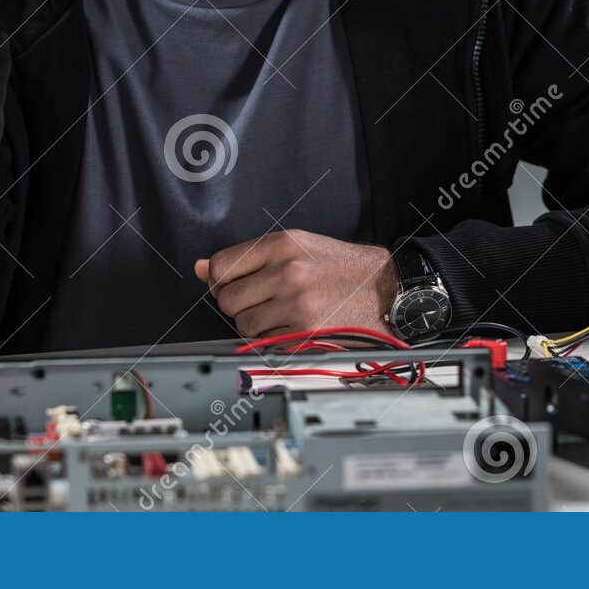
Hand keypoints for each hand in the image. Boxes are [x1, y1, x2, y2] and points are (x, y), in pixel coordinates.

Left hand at [195, 230, 398, 338]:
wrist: (387, 289)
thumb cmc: (344, 267)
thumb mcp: (299, 246)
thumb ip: (249, 257)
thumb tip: (201, 268)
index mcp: (284, 245)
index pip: (221, 266)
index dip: (220, 280)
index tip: (232, 284)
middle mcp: (288, 272)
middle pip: (228, 299)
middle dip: (240, 304)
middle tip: (264, 301)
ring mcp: (297, 304)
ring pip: (244, 325)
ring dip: (257, 325)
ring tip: (283, 313)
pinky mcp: (306, 333)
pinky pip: (266, 344)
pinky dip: (274, 341)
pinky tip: (295, 327)